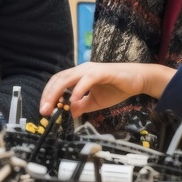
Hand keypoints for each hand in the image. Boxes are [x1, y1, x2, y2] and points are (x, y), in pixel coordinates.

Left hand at [39, 62, 176, 116]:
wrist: (137, 81)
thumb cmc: (117, 88)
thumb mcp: (95, 102)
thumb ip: (81, 106)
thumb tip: (70, 112)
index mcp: (78, 76)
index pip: (57, 82)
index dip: (48, 94)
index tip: (44, 109)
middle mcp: (82, 70)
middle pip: (59, 79)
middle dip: (48, 95)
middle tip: (44, 110)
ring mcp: (91, 69)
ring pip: (68, 78)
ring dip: (57, 92)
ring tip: (52, 106)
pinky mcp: (102, 72)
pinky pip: (86, 79)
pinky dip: (78, 89)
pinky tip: (74, 100)